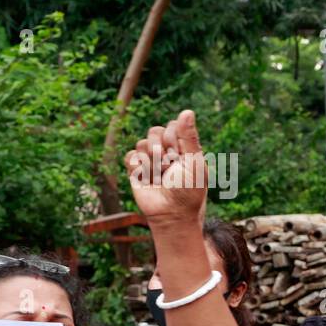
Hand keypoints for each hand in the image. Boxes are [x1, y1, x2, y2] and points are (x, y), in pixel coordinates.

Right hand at [124, 109, 207, 225]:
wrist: (172, 214)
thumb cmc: (189, 190)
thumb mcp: (194, 162)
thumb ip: (189, 137)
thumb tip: (187, 110)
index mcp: (183, 147)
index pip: (173, 126)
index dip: (175, 138)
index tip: (181, 155)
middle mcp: (166, 150)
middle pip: (155, 130)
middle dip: (163, 150)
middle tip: (171, 168)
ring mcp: (150, 159)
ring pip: (142, 143)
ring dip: (153, 162)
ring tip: (161, 177)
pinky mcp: (136, 169)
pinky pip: (130, 156)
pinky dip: (139, 168)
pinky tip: (147, 179)